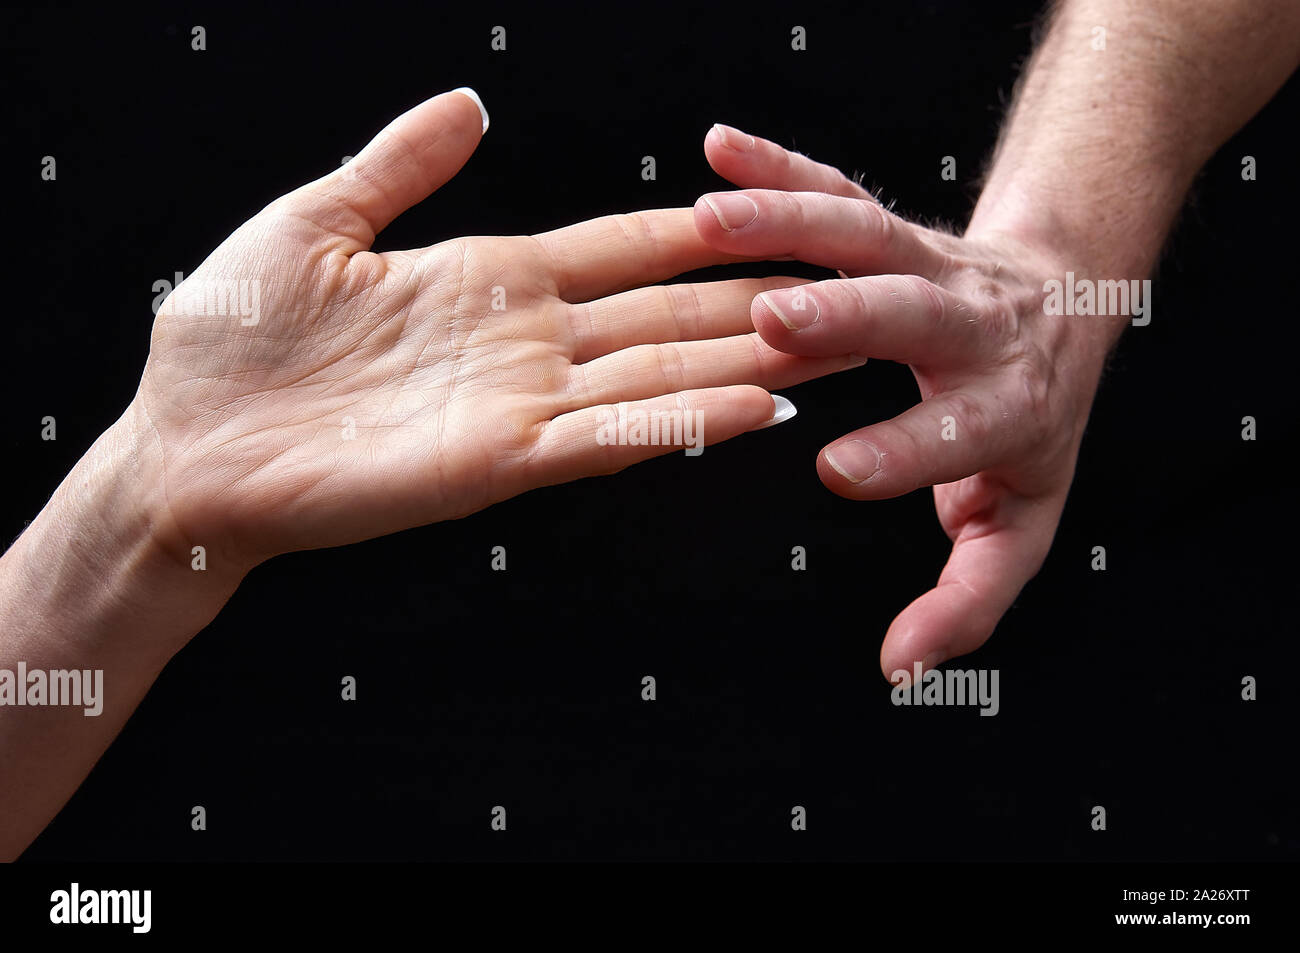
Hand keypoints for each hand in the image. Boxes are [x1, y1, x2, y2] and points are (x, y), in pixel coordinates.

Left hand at [130, 93, 857, 572]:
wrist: (184, 446)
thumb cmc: (235, 342)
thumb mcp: (317, 220)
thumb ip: (400, 164)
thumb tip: (468, 103)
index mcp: (491, 280)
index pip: (622, 248)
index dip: (695, 234)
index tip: (769, 218)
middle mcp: (523, 344)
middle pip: (663, 314)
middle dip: (750, 302)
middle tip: (840, 289)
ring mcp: (518, 405)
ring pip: (656, 376)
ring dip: (742, 363)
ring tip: (827, 346)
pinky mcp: (495, 463)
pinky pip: (606, 438)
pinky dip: (680, 425)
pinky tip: (749, 409)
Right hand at [694, 125, 1122, 680]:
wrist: (1062, 303)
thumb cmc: (1029, 420)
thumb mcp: (1019, 519)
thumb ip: (967, 597)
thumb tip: (904, 664)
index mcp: (1007, 405)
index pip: (962, 432)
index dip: (905, 450)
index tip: (836, 469)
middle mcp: (973, 326)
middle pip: (916, 313)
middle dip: (848, 314)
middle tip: (778, 320)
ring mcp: (930, 265)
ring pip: (868, 236)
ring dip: (790, 224)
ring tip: (712, 221)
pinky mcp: (893, 227)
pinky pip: (838, 191)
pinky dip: (780, 167)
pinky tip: (722, 153)